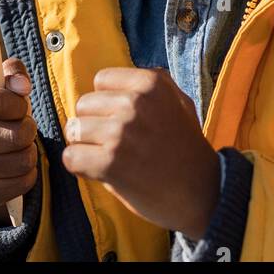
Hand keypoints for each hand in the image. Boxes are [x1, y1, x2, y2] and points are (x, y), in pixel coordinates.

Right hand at [0, 56, 38, 219]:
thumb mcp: (3, 87)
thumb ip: (14, 73)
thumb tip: (22, 85)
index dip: (18, 104)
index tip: (20, 107)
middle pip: (13, 135)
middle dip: (29, 130)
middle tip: (25, 129)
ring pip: (20, 160)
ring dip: (30, 152)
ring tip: (22, 146)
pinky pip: (21, 183)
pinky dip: (29, 174)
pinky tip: (19, 166)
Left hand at [61, 67, 219, 239]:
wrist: (203, 193)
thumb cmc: (186, 148)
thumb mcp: (179, 102)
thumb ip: (148, 85)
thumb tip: (111, 82)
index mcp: (151, 83)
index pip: (101, 80)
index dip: (107, 101)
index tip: (119, 119)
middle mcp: (134, 103)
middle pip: (84, 104)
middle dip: (94, 123)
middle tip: (115, 142)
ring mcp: (121, 132)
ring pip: (74, 130)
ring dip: (86, 145)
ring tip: (108, 157)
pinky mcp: (110, 163)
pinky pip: (70, 157)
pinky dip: (79, 167)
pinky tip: (98, 171)